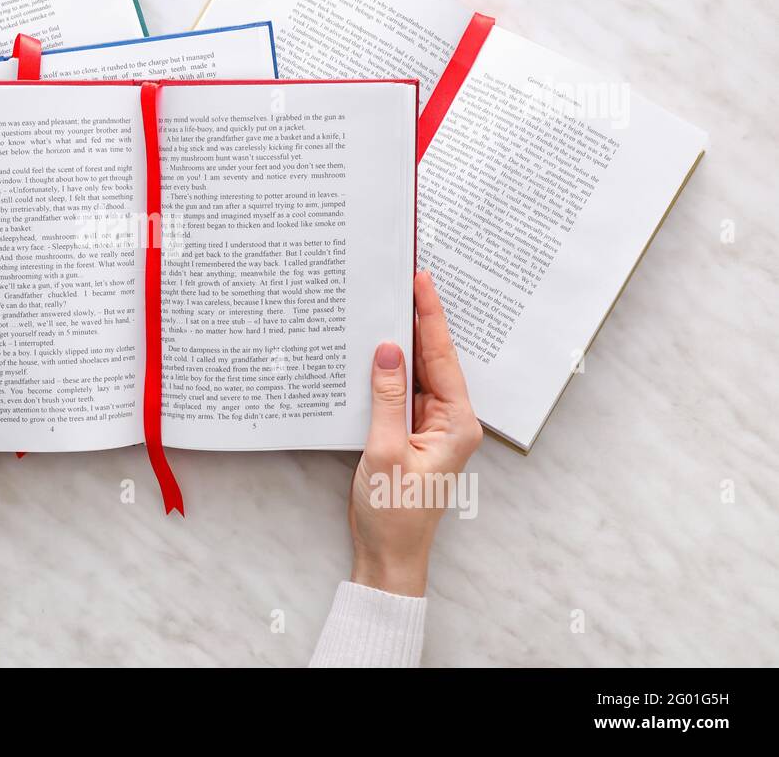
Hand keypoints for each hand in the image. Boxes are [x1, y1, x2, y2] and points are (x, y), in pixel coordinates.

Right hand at [348, 270, 482, 596]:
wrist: (388, 554)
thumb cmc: (394, 512)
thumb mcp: (385, 450)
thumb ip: (388, 397)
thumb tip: (388, 349)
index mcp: (457, 422)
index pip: (442, 357)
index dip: (430, 316)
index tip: (422, 280)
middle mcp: (450, 419)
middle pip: (432, 358)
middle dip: (418, 318)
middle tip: (404, 277)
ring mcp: (430, 425)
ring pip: (416, 372)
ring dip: (401, 342)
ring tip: (387, 301)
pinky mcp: (409, 432)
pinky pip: (401, 391)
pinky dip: (388, 370)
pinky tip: (373, 348)